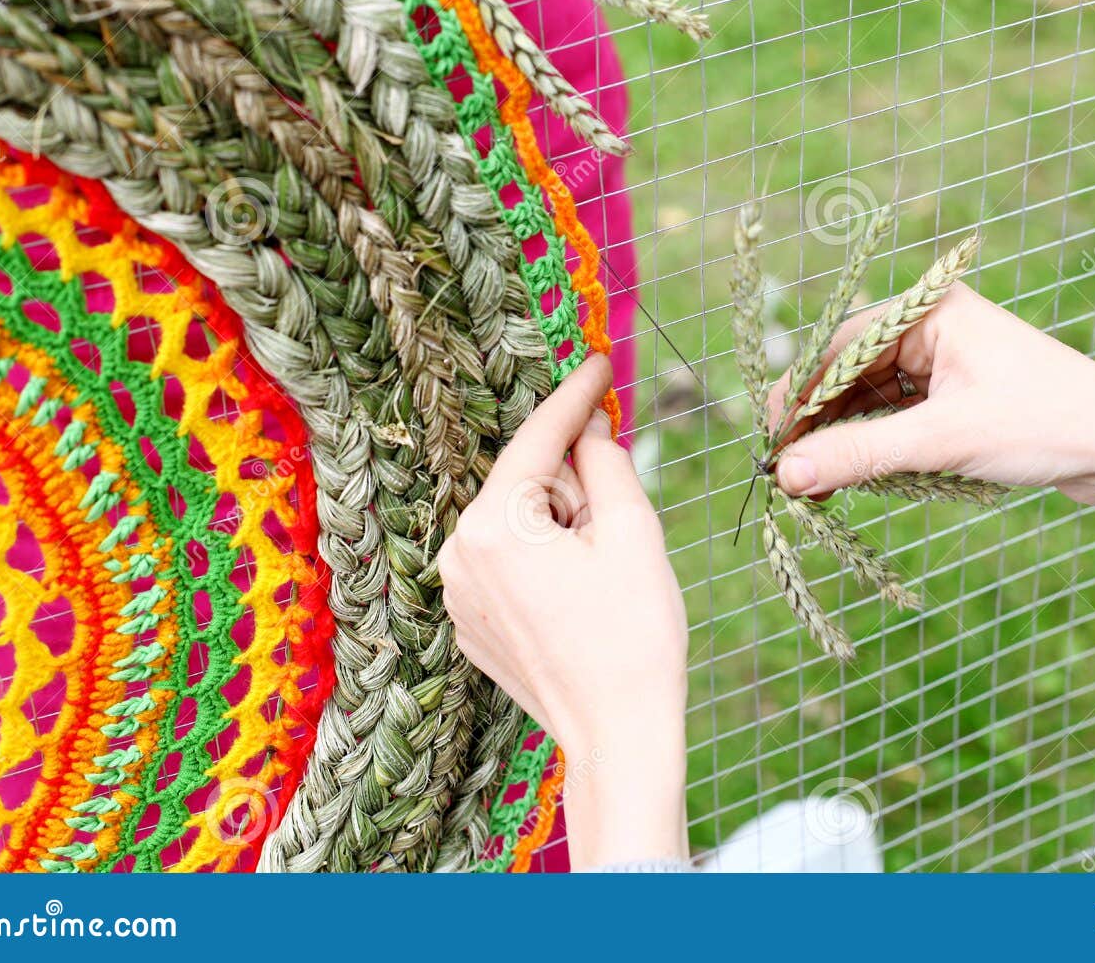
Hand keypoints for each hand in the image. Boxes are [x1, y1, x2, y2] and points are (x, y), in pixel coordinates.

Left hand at [440, 354, 688, 865]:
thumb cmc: (635, 636)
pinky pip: (510, 562)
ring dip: (565, 527)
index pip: (537, 440)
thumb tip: (589, 427)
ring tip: (603, 580)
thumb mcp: (632, 532)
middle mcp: (459, 554)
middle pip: (528, 482)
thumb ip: (605, 461)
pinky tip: (581, 600)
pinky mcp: (470, 622)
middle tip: (621, 536)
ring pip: (520, 522)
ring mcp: (459, 593)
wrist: (619, 735)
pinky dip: (547, 559)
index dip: (575, 396)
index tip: (600, 360)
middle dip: (577, 488)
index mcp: (494, 527)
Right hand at [768, 283, 1094, 584]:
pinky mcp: (959, 397)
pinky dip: (877, 448)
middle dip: (819, 424)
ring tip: (819, 487)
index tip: (771, 445)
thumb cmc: (1046, 425)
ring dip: (845, 441)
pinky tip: (858, 480)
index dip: (797, 396)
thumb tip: (784, 474)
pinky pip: (898, 418)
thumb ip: (860, 455)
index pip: (838, 346)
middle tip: (789, 476)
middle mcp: (933, 327)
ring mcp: (947, 362)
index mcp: (930, 310)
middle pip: (849, 373)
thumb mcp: (943, 441)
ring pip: (870, 400)